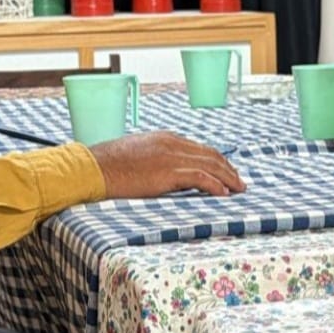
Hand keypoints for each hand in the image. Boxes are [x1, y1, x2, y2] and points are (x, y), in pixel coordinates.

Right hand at [89, 132, 244, 197]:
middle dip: (228, 169)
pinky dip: (216, 185)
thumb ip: (156, 159)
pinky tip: (223, 194)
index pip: (200, 148)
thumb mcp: (138, 155)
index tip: (226, 172)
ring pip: (211, 164)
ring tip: (238, 189)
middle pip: (211, 154)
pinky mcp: (167, 172)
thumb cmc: (109, 165)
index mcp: (166, 138)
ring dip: (228, 177)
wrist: (94, 167)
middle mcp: (172, 144)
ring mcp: (171, 157)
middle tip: (239, 182)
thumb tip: (167, 174)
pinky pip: (200, 177)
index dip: (217, 160)